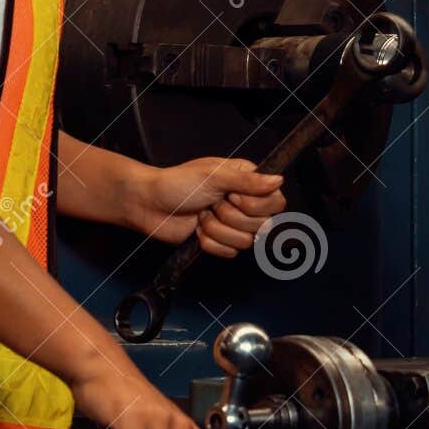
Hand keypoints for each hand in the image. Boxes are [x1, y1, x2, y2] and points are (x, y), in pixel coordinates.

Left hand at [125, 158, 285, 255]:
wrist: (149, 204)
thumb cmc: (177, 182)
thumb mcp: (214, 176)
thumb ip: (248, 181)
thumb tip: (278, 179)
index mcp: (247, 182)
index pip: (276, 201)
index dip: (256, 205)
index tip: (233, 196)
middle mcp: (244, 204)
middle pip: (262, 224)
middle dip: (231, 216)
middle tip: (213, 203)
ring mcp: (232, 224)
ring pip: (245, 242)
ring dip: (217, 229)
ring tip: (202, 215)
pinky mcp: (219, 242)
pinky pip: (229, 253)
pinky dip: (209, 242)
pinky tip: (197, 229)